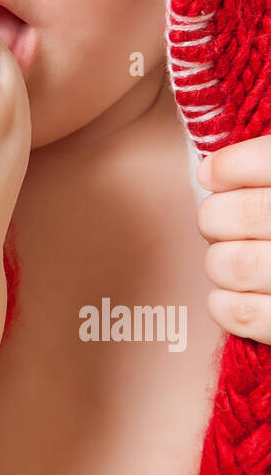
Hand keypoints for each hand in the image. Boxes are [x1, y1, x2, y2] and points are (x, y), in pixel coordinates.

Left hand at [197, 135, 270, 344]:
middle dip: (216, 217)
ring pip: (236, 264)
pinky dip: (222, 303)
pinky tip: (230, 294)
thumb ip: (264, 171)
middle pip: (245, 213)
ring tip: (230, 260)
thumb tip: (210, 173)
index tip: (210, 174)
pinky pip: (243, 312)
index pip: (270, 162)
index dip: (231, 166)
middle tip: (218, 223)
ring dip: (219, 261)